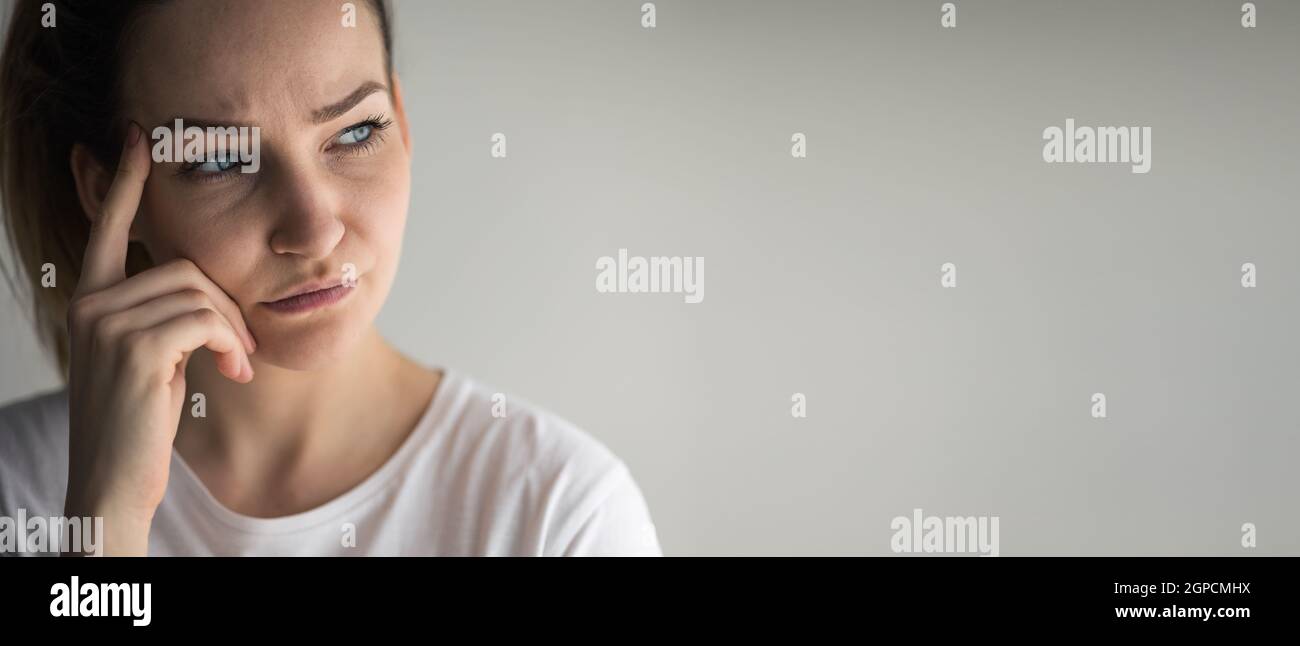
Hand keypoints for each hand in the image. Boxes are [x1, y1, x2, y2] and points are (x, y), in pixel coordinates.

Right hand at [62, 122, 256, 555]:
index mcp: (91, 299)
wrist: (114, 482)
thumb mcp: (149, 358)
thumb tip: (203, 290)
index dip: (122, 181)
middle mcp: (91, 302)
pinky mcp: (136, 347)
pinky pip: (206, 319)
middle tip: (240, 346)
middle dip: (227, 304)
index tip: (135, 138)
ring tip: (236, 362)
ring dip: (233, 328)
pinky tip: (232, 372)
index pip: (109, 226)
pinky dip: (230, 343)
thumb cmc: (139, 421)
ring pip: (200, 292)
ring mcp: (107, 323)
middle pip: (185, 265)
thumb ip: (162, 316)